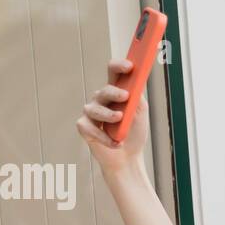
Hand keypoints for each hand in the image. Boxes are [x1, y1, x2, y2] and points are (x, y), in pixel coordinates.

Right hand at [76, 58, 149, 172]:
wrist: (128, 158)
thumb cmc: (133, 133)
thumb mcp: (140, 113)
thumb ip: (138, 98)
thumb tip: (136, 85)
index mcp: (115, 91)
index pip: (113, 72)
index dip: (119, 66)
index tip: (130, 66)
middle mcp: (101, 98)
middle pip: (105, 90)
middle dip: (115, 92)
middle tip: (126, 96)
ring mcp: (91, 112)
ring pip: (96, 109)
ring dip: (109, 115)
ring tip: (120, 120)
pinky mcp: (84, 127)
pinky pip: (91, 128)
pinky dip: (105, 137)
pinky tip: (116, 142)